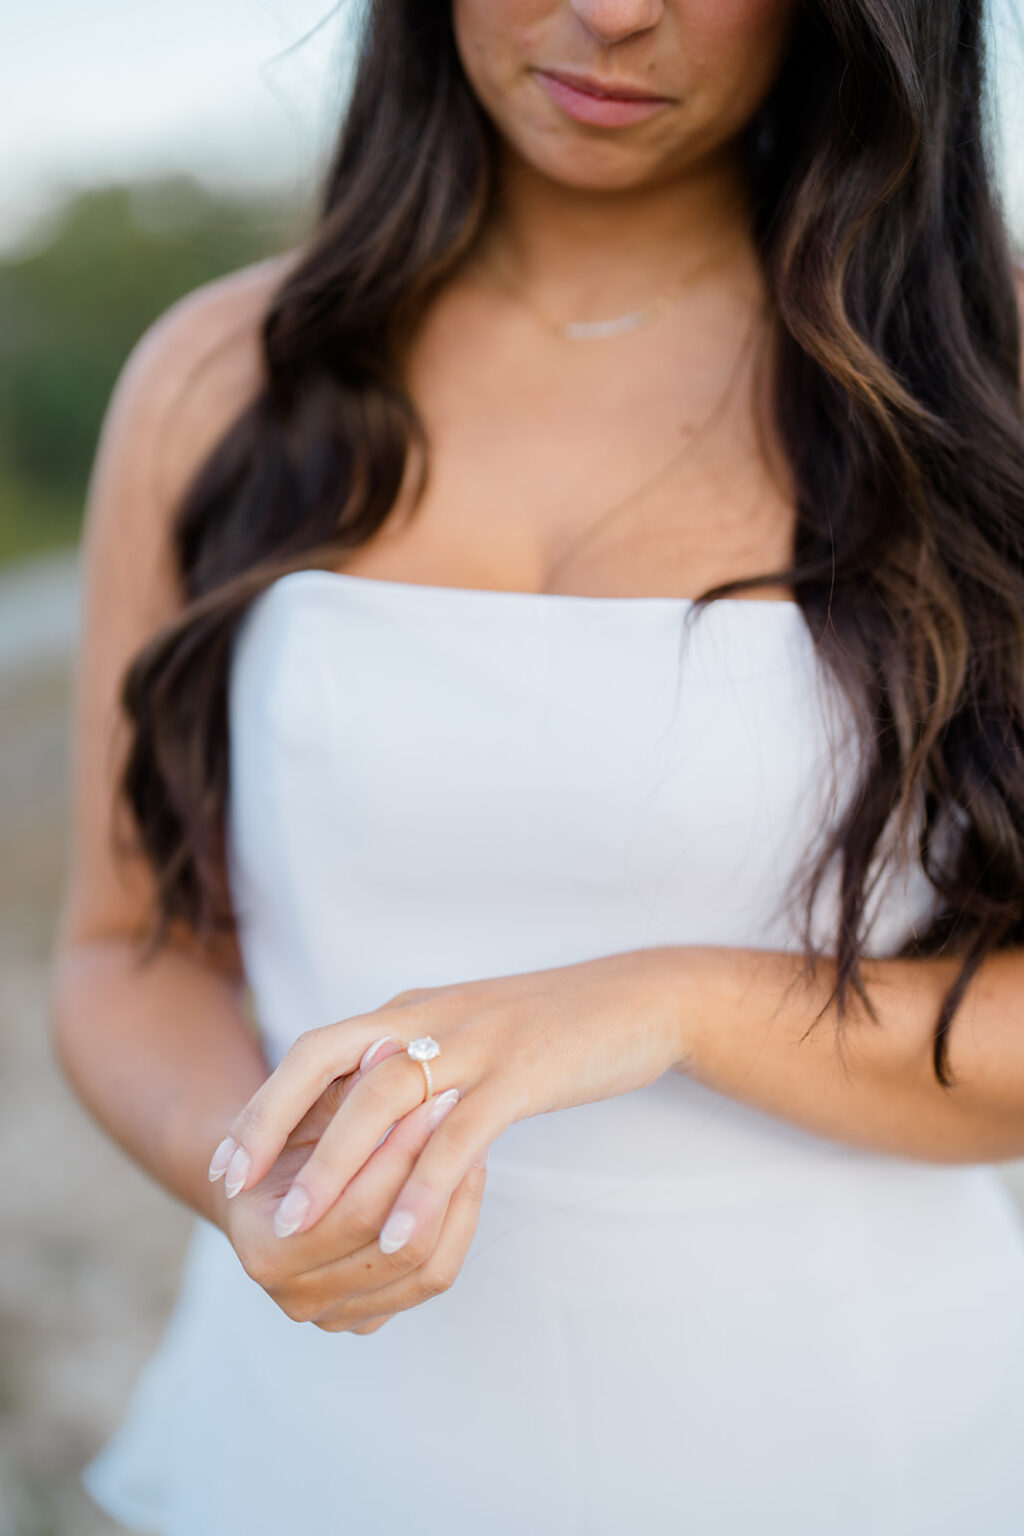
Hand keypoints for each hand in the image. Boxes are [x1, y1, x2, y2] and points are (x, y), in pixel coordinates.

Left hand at [210, 947, 688, 1290]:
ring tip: (297, 1227)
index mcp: (413, 1010)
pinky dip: (425, 1186)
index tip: (228, 1162)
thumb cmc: (552, 1028)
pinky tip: (400, 1235)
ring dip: (336, 1164)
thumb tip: (364, 1113)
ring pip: (386, 1098)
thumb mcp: (467, 1035)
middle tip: (235, 1190)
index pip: (318, 1047)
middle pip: (329, 1059)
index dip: (265, 1102)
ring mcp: (477, 1044)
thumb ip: (415, 1064)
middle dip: (273, 1125)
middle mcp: (431, 1017)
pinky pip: (461, 1136)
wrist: (643, 998)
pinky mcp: (524, 1075)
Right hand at [212, 1060, 488, 1332]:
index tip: (434, 1094)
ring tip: (472, 1136)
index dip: (400, 1151)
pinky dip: (459, 1222)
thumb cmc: (281, 1136)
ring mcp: (338, 1317)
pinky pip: (435, 1276)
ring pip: (425, 1268)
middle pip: (394, 1246)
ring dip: (455, 1199)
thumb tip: (389, 1046)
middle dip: (431, 1173)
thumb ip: (342, 1088)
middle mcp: (297, 1299)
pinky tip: (469, 1170)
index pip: (356, 1207)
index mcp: (264, 1250)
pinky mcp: (372, 1315)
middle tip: (461, 1109)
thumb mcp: (299, 1108)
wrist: (268, 1186)